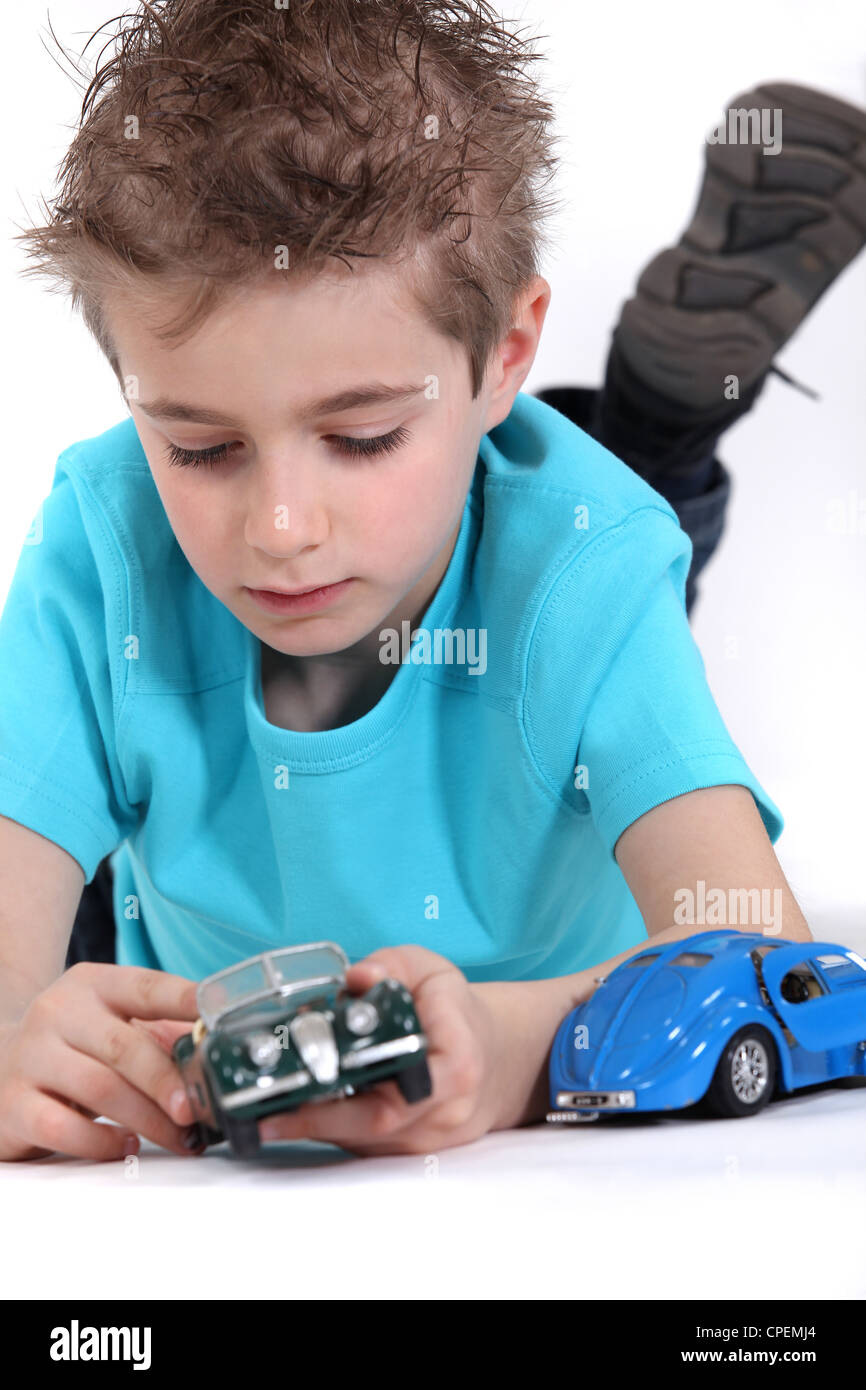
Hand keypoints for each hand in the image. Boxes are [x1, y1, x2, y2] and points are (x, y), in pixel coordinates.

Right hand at [0, 963, 203, 1161]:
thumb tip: (216, 1055)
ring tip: (179, 1137)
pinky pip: (62, 1127)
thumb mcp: (111, 1026)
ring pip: (99, 1088)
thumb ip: (160, 1035)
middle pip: (124, 1046)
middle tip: (197, 1109)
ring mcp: (31, 1056)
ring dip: (148, 1119)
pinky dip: (101, 1141)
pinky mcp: (13, 1103)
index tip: (219, 1017)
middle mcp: (58, 1012)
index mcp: (93, 985)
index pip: (146, 987)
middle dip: (167, 1081)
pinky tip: (126, 1144)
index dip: (185, 1001)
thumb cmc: (73, 1047)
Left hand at [257, 945, 552, 1155]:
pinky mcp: (414, 1151)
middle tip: (262, 1111)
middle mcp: (444, 1111)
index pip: (398, 1083)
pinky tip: (300, 1111)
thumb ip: (391, 966)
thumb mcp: (431, 970)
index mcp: (456, 1063)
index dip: (348, 1089)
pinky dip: (332, 1129)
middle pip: (371, 1122)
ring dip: (315, 1125)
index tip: (298, 1085)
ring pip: (363, 1140)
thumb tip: (354, 979)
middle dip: (313, 1118)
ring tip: (267, 1109)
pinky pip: (365, 1145)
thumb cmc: (457, 1011)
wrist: (498, 1057)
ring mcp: (430, 1139)